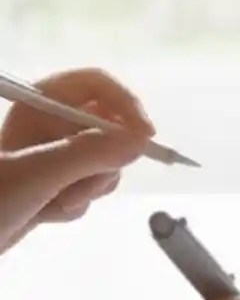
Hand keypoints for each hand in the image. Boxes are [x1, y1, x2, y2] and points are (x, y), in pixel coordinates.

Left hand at [0, 68, 154, 254]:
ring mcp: (51, 155)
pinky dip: (76, 203)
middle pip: (108, 127)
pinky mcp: (52, 182)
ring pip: (103, 161)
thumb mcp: (35, 175)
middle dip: (103, 162)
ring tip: (54, 203)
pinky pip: (89, 186)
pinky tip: (47, 214)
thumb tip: (140, 141)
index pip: (96, 85)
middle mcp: (46, 124)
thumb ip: (89, 154)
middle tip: (83, 185)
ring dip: (88, 188)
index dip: (125, 105)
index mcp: (35, 105)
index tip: (144, 138)